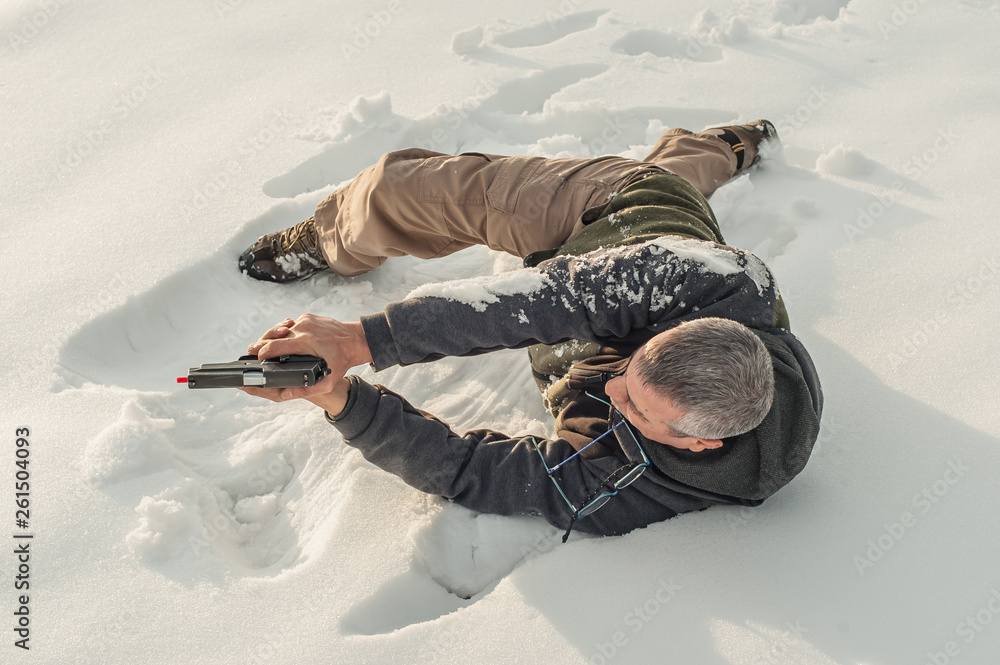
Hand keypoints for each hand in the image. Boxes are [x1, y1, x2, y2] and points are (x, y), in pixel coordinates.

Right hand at [240, 314, 372, 410]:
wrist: (356, 340)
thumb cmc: (343, 361)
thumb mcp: (329, 381)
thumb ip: (307, 390)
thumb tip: (286, 393)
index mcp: (306, 342)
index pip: (274, 345)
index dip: (262, 353)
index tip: (257, 360)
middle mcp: (303, 328)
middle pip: (273, 336)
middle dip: (262, 344)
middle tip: (253, 353)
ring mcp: (305, 320)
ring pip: (281, 330)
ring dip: (274, 338)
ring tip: (267, 348)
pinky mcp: (308, 316)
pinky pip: (292, 325)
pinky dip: (287, 333)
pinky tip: (286, 341)